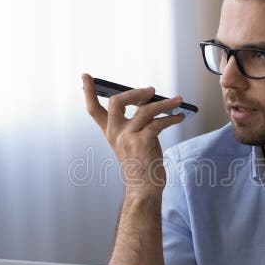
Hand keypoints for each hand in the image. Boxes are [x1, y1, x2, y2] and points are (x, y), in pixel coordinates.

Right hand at [81, 73, 184, 194]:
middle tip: (151, 90)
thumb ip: (136, 121)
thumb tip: (150, 100)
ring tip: (177, 100)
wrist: (144, 188)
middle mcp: (115, 134)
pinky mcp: (143, 142)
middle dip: (134, 92)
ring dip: (165, 104)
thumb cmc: (142, 164)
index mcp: (111, 132)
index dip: (88, 91)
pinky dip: (172, 118)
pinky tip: (179, 117)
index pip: (94, 109)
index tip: (85, 76)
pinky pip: (158, 122)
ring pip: (145, 110)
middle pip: (116, 102)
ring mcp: (128, 138)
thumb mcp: (133, 140)